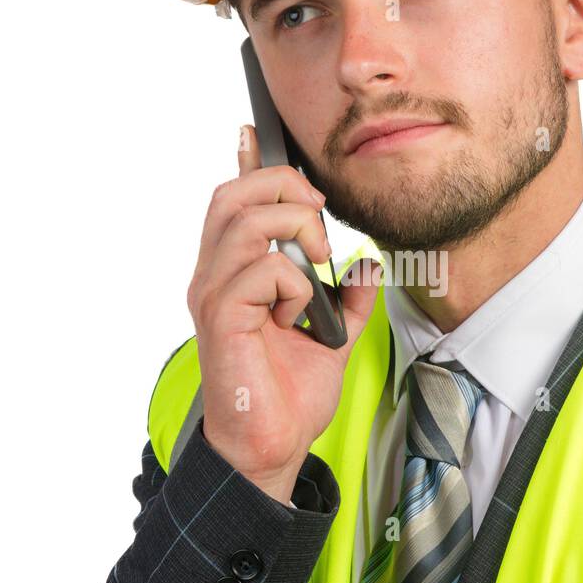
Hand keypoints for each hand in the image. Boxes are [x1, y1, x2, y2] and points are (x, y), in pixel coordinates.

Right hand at [187, 124, 380, 500]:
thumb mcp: (334, 338)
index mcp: (233, 274)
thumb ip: (349, 299)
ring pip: (246, 221)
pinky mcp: (221, 318)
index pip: (230, 202)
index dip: (245, 164)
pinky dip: (296, 285)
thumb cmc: (288, 397)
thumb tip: (369, 266)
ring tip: (313, 269)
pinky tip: (297, 317)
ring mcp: (213, 295)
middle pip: (233, 194)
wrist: (271, 448)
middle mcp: (214, 276)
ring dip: (295, 232)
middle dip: (284, 189)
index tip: (256, 134)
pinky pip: (263, 270)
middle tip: (319, 223)